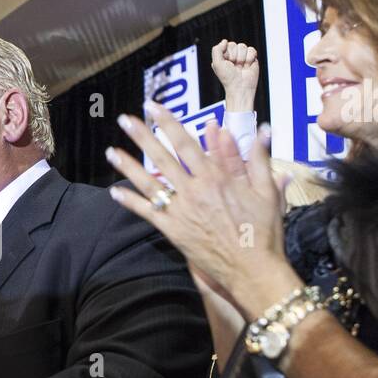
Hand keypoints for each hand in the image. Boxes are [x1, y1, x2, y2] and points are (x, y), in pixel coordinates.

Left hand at [106, 103, 301, 319]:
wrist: (252, 270)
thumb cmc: (263, 232)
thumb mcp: (267, 191)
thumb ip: (259, 159)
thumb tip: (263, 129)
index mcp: (215, 177)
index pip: (186, 142)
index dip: (168, 123)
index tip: (154, 107)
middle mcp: (194, 191)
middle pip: (162, 157)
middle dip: (142, 136)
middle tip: (124, 120)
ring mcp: (181, 211)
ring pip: (149, 183)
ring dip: (128, 166)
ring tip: (110, 152)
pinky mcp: (173, 231)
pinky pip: (148, 213)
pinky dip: (130, 202)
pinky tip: (114, 192)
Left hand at [211, 40, 259, 112]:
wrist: (241, 87)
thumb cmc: (228, 78)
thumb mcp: (216, 63)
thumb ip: (216, 50)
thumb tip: (224, 41)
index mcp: (223, 56)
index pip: (226, 45)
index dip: (227, 53)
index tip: (227, 63)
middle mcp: (232, 56)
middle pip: (234, 45)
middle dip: (234, 56)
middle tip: (234, 66)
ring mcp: (242, 57)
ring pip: (243, 46)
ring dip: (242, 58)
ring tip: (241, 67)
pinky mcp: (252, 58)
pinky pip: (252, 50)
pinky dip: (250, 58)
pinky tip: (247, 66)